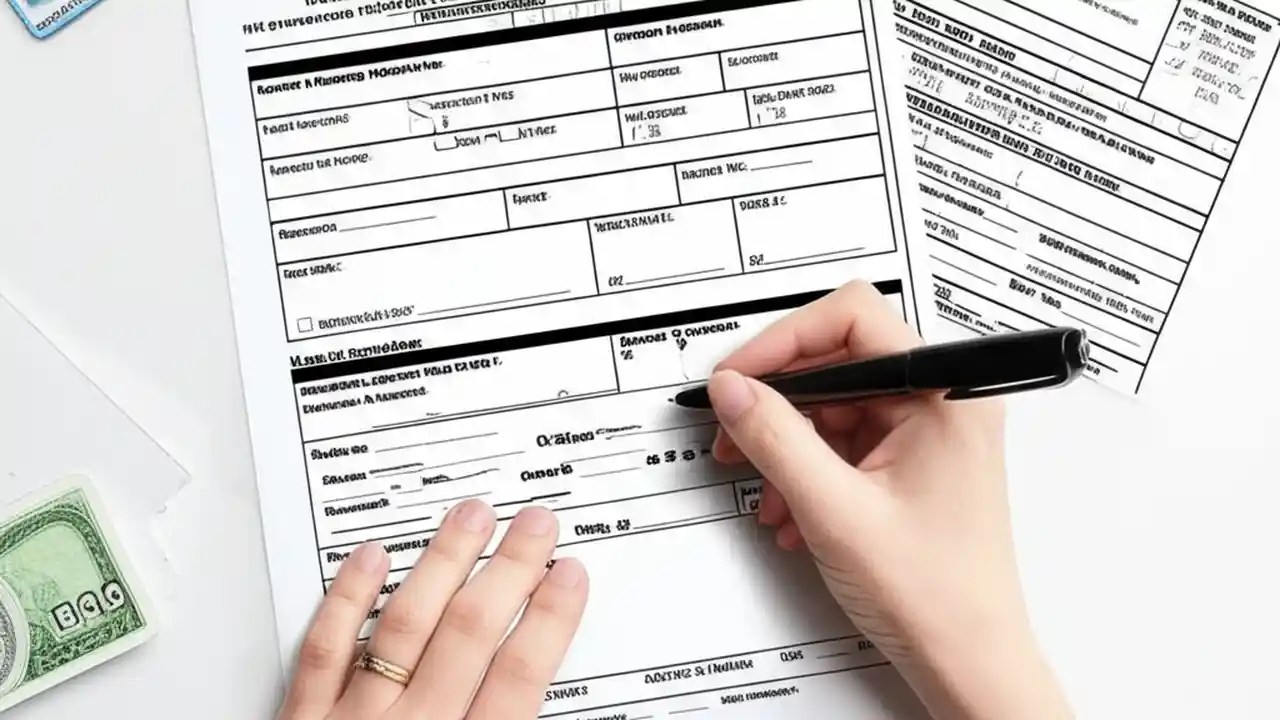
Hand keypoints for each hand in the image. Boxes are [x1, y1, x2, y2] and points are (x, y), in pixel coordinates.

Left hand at [278, 502, 587, 719]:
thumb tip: (556, 717)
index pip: (522, 676)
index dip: (551, 617)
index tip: (569, 575)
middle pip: (470, 634)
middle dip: (508, 570)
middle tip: (533, 524)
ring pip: (403, 626)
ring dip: (440, 564)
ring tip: (467, 518)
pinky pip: (323, 651)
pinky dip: (344, 599)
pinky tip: (367, 559)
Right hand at [707, 281, 1071, 719]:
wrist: (966, 662)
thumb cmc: (937, 596)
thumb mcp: (835, 510)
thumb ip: (775, 440)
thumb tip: (734, 389)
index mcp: (946, 395)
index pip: (852, 318)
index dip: (785, 341)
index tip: (740, 375)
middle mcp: (943, 404)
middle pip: (837, 362)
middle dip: (777, 400)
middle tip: (735, 427)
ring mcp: (927, 434)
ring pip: (833, 406)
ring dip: (786, 443)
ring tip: (761, 482)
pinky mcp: (910, 463)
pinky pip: (842, 441)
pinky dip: (805, 468)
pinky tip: (788, 506)